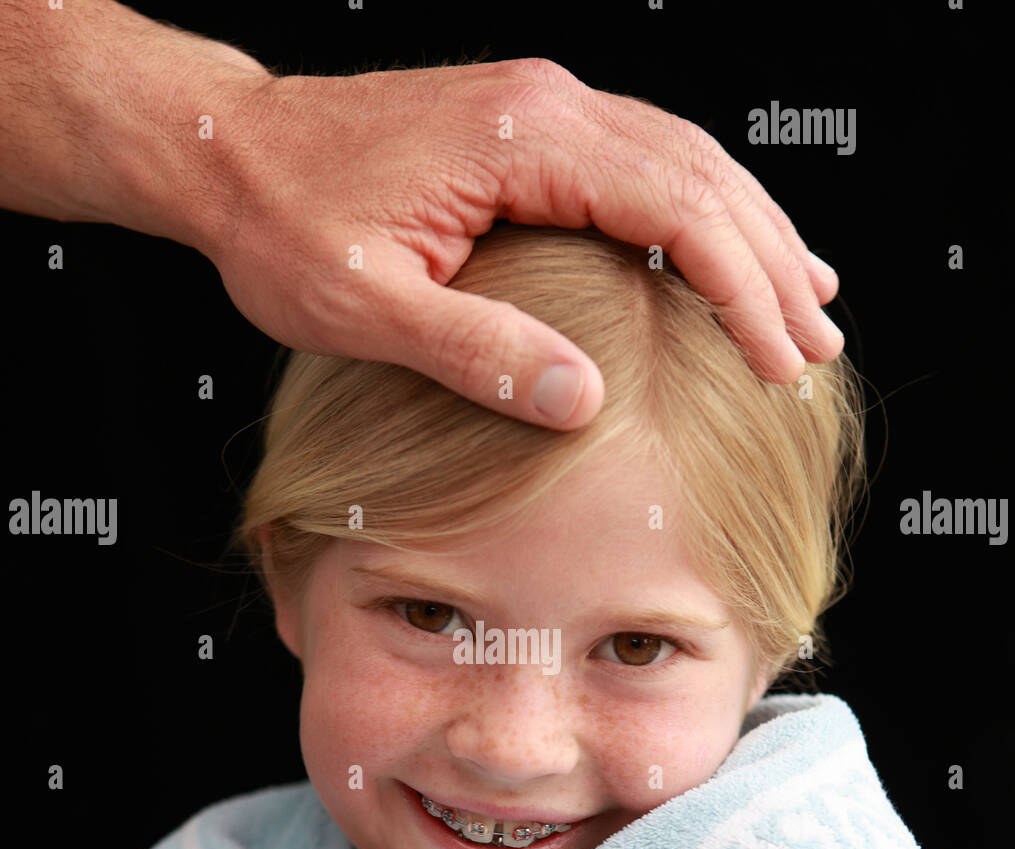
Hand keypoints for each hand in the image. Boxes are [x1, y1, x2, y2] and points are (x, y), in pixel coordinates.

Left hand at [209, 58, 843, 427]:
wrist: (227, 150)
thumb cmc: (284, 225)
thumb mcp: (367, 307)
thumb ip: (478, 351)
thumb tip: (587, 401)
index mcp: (523, 139)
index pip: (675, 207)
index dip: (742, 288)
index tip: (783, 359)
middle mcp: (549, 106)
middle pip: (700, 177)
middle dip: (770, 264)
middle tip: (819, 347)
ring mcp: (542, 108)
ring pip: (684, 162)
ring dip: (751, 232)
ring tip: (808, 302)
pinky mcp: (529, 127)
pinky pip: (643, 162)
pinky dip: (700, 210)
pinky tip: (726, 248)